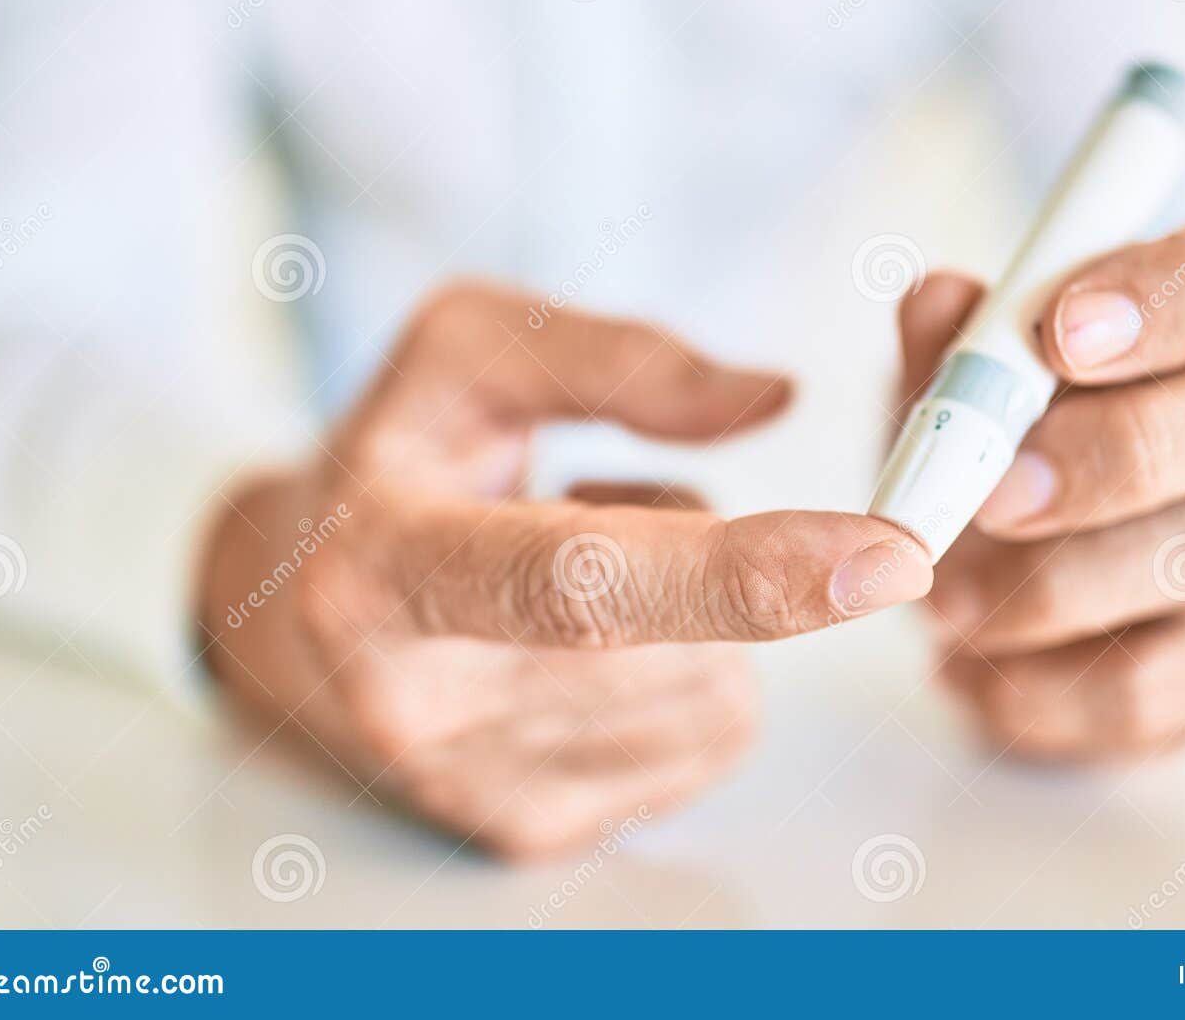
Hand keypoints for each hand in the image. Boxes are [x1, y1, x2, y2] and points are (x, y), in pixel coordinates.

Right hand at [198, 284, 931, 857]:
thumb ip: (619, 358)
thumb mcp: (469, 351)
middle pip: (681, 646)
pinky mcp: (526, 832)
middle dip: (709, 561)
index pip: (579, 584)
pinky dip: (691, 675)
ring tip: (580, 576)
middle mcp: (417, 703)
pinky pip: (709, 746)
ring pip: (720, 698)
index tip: (889, 556)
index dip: (742, 572)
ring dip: (700, 618)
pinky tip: (592, 647)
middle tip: (598, 507)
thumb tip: (773, 401)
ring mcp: (471, 787)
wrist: (295, 604)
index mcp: (386, 566)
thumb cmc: (398, 460)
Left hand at [902, 220, 1184, 759]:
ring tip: (949, 603)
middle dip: (1125, 449)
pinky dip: (1045, 689)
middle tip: (995, 495)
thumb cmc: (999, 456)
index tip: (1060, 334)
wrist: (1013, 590)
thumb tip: (934, 302)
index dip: (1167, 295)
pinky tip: (975, 672)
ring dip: (1056, 586)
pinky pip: (1162, 686)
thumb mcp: (955, 391)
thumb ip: (952, 349)